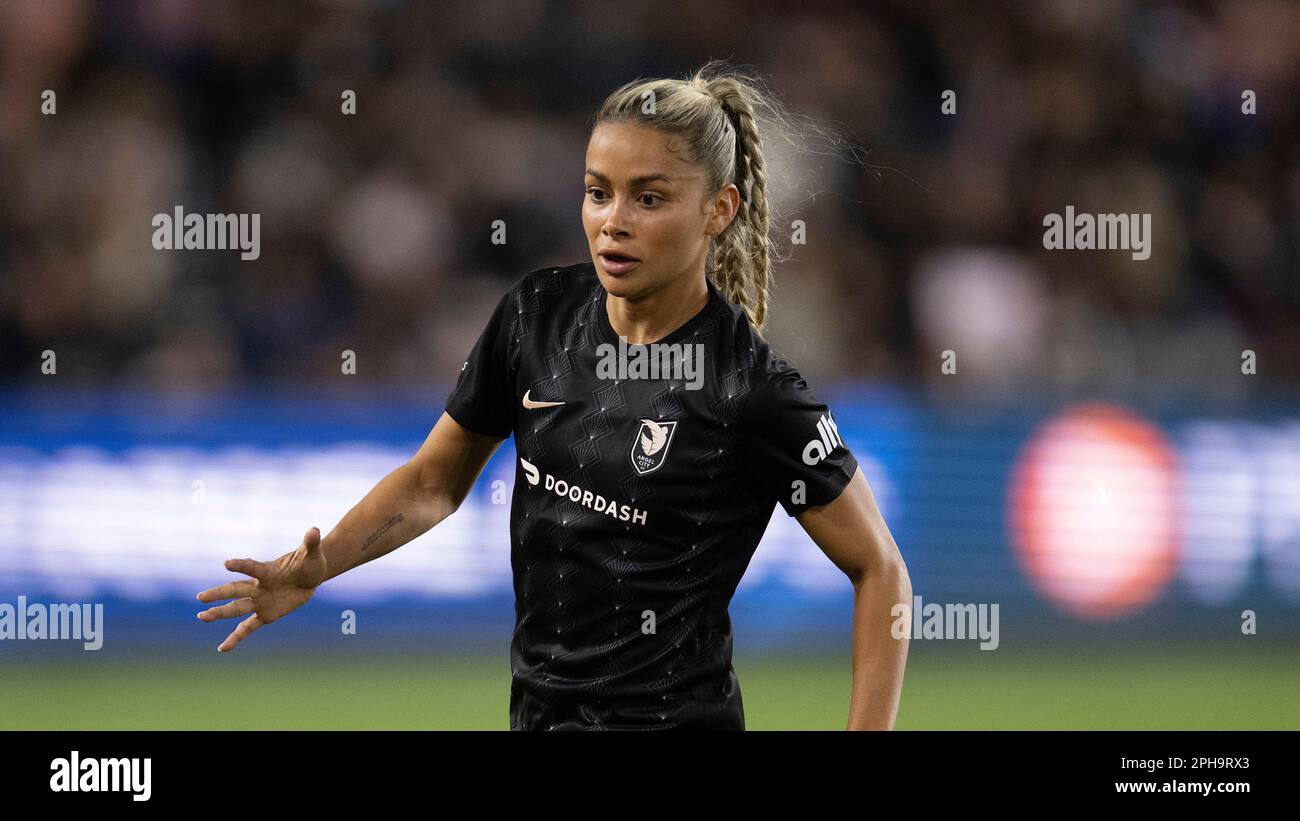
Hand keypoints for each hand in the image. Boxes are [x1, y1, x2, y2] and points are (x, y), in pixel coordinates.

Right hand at [196, 526, 328, 651]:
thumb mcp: (312, 553)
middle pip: (235, 590)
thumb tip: (315, 529)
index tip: (227, 563)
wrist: (310, 577)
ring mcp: (260, 601)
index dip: (241, 565)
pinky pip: (248, 628)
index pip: (252, 567)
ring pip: (236, 608)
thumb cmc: (309, 562)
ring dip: (219, 613)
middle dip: (219, 594)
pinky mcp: (265, 615)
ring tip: (201, 617)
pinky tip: (223, 648)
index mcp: (267, 570)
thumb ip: (311, 543)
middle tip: (200, 597)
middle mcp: (259, 586)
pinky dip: (236, 637)